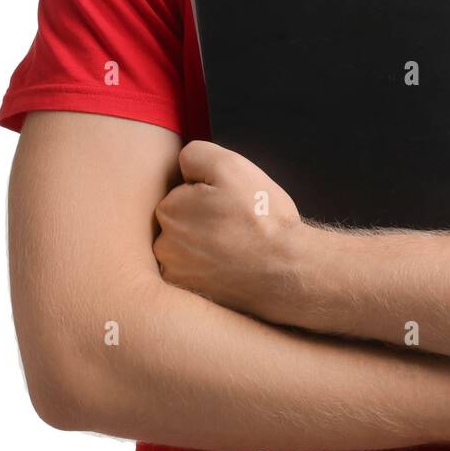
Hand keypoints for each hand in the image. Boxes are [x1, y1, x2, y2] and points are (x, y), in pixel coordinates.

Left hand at [153, 141, 307, 321]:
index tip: (231, 202)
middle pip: (182, 219)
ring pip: (187, 245)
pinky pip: (195, 271)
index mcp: (169, 210)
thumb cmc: (261, 216)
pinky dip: (210, 267)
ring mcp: (176, 275)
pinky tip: (233, 265)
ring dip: (206, 243)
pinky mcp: (190, 296)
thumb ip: (195, 155)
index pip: (183, 189)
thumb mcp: (230, 165)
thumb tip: (182, 168)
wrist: (286, 269)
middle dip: (204, 217)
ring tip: (237, 246)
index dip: (210, 192)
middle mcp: (163, 245)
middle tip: (237, 223)